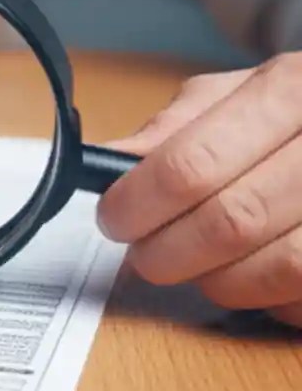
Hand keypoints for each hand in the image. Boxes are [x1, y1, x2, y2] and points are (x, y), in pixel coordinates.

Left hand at [97, 53, 301, 326]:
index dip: (137, 204)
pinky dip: (265, 298)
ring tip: (198, 262)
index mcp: (289, 93)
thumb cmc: (287, 114)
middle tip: (145, 252)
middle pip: (229, 224)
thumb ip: (172, 129)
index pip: (191, 167)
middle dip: (166, 252)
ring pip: (272, 270)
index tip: (114, 218)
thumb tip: (108, 162)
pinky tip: (252, 271)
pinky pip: (300, 298)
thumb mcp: (232, 96)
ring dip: (215, 280)